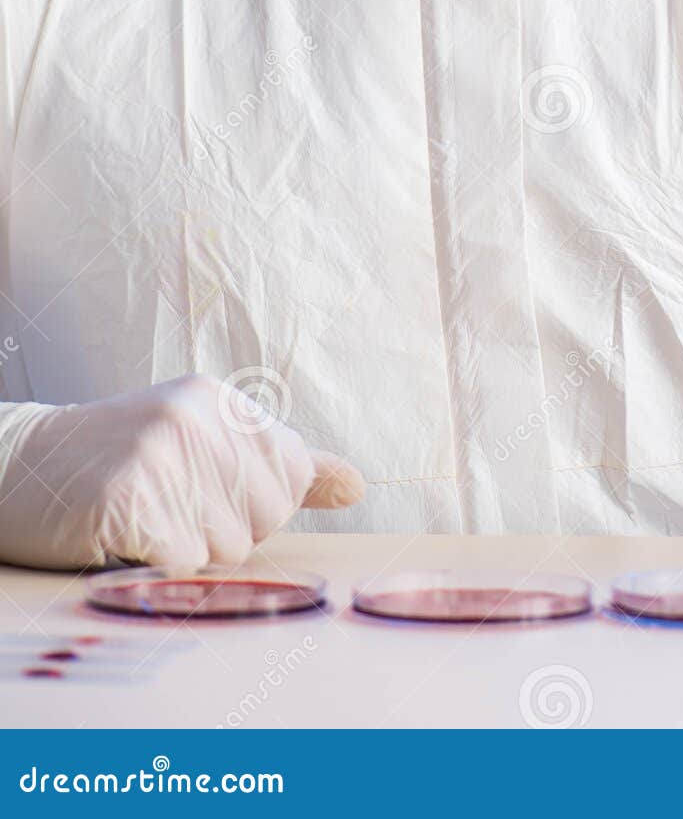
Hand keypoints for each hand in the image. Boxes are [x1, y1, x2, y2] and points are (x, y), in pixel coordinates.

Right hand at [0, 374, 363, 570]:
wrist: (16, 472)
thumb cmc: (116, 465)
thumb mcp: (201, 445)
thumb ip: (279, 466)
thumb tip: (358, 485)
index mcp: (222, 403)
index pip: (293, 474)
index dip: (254, 503)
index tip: (204, 491)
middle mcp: (198, 419)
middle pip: (265, 517)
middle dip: (221, 533)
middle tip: (166, 510)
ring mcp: (162, 454)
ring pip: (225, 549)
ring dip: (184, 553)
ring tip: (143, 521)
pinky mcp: (128, 498)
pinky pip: (181, 565)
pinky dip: (155, 569)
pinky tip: (124, 540)